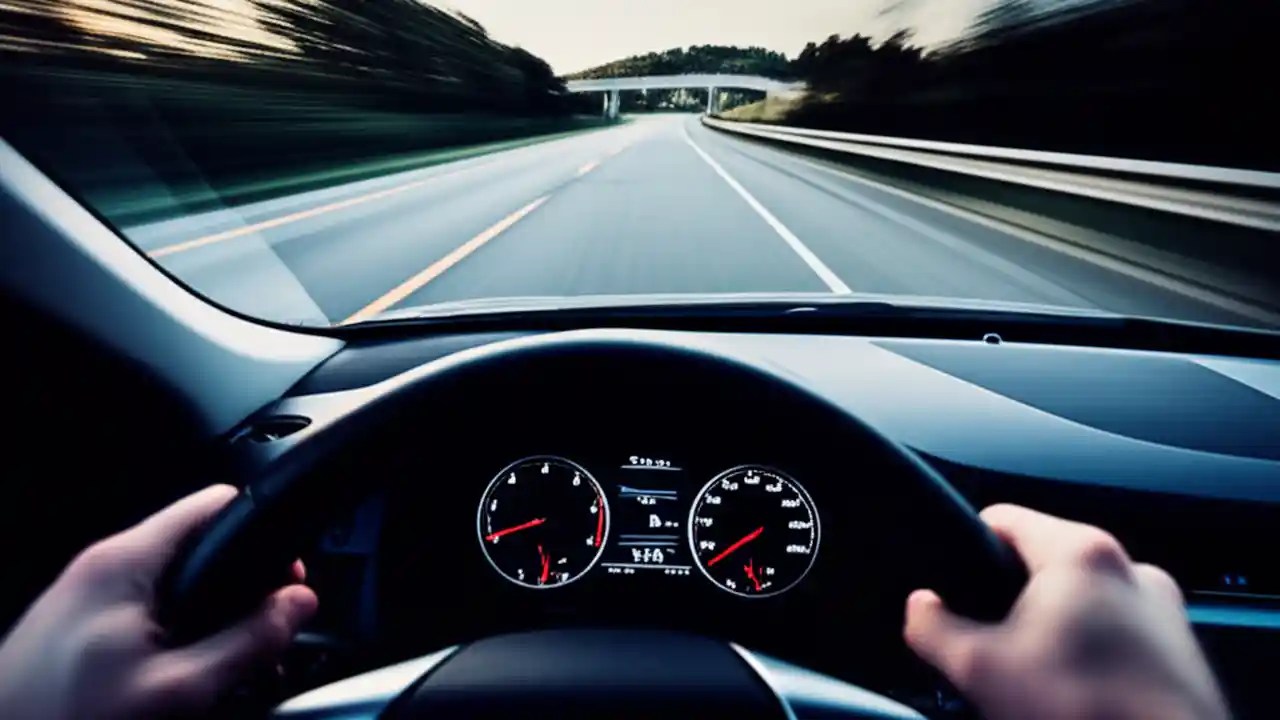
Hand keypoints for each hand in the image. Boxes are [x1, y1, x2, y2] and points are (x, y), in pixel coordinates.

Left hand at [0, 485, 316, 719]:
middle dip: (242, 585)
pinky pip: (146, 608)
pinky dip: (178, 628)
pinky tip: (185, 671)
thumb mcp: (176, 689)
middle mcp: (102, 566)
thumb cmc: (65, 718)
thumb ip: (247, 643)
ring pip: (174, 581)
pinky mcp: (77, 624)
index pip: (215, 504)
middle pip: (200, 546)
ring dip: (212, 612)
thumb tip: (298, 605)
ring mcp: (85, 594)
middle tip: (265, 631)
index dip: (265, 533)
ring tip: (229, 659)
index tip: (289, 578)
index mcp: (126, 562)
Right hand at [904, 504, 1228, 719]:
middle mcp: (1130, 568)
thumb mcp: (978, 670)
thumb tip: (920, 608)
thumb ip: (932, 627)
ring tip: (1040, 681)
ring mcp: (1162, 608)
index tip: (956, 590)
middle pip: (1041, 565)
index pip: (1003, 518)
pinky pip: (1115, 633)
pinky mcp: (1178, 650)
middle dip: (1012, 605)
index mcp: (1081, 552)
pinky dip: (1090, 654)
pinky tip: (1077, 695)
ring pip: (1080, 602)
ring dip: (1053, 632)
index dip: (968, 549)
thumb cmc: (1084, 712)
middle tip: (998, 653)